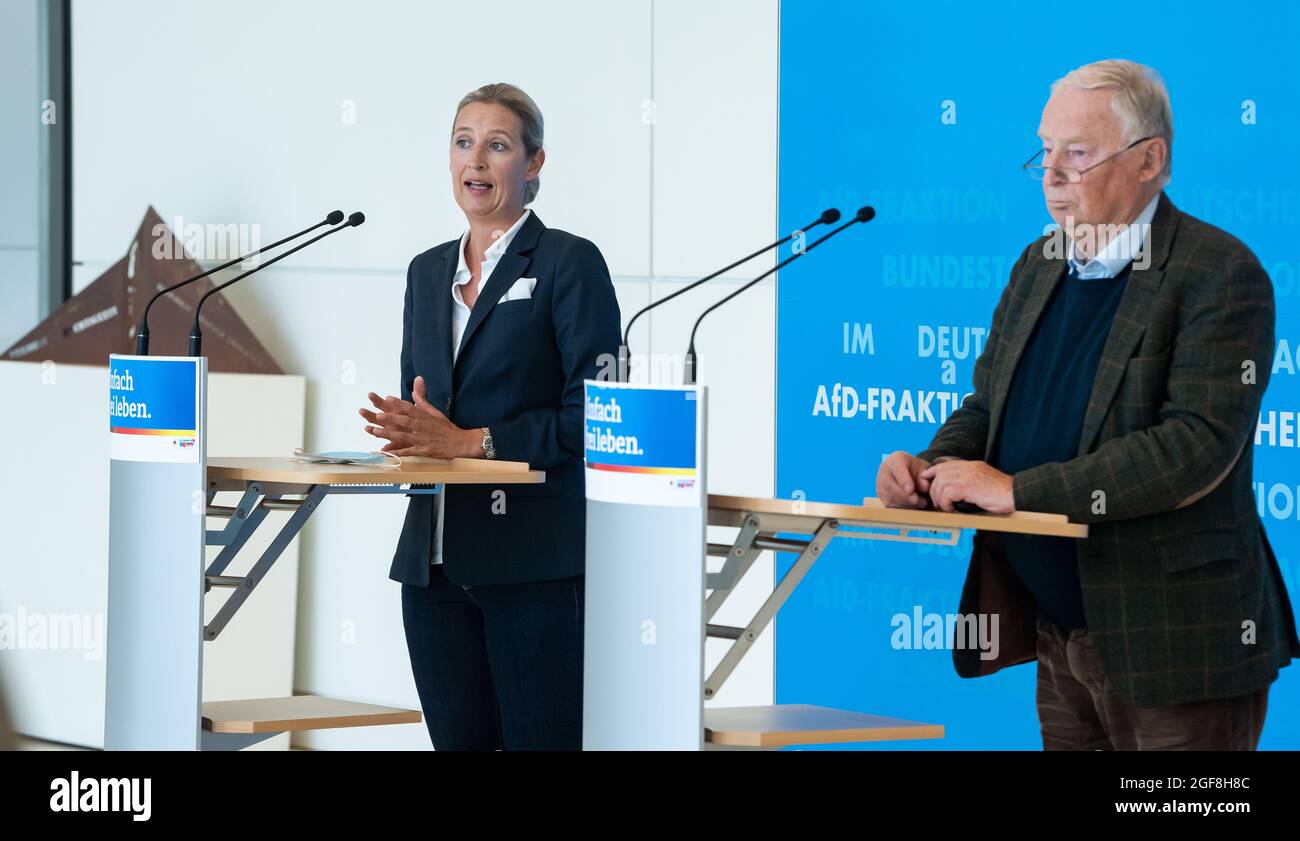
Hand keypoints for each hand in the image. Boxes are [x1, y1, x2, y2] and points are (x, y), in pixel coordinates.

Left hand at [358, 376, 482, 458]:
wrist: (460, 442)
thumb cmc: (446, 428)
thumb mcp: (435, 412)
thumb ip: (422, 401)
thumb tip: (415, 388)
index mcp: (425, 417)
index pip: (410, 408)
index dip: (398, 403)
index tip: (388, 399)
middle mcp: (423, 427)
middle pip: (405, 421)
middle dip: (391, 419)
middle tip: (379, 415)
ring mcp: (423, 439)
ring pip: (403, 436)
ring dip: (389, 434)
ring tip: (376, 432)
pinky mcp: (424, 450)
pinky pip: (409, 451)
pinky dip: (398, 452)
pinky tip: (388, 452)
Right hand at [876, 451, 932, 508]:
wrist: (905, 472)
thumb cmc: (915, 469)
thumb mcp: (922, 469)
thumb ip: (924, 477)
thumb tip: (924, 487)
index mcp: (895, 460)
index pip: (897, 469)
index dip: (903, 480)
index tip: (910, 490)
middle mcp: (884, 471)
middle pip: (890, 485)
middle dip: (905, 496)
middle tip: (919, 501)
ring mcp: (880, 484)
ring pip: (890, 497)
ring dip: (906, 503)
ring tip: (921, 503)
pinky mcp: (881, 496)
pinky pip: (890, 504)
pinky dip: (903, 507)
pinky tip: (914, 505)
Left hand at [918, 459, 1014, 513]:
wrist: (1015, 494)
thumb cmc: (1002, 492)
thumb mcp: (983, 481)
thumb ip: (969, 481)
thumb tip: (954, 492)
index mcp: (970, 465)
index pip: (944, 465)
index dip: (932, 472)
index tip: (926, 479)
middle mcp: (967, 468)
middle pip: (939, 475)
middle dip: (934, 490)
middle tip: (938, 502)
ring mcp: (967, 476)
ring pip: (941, 485)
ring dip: (940, 499)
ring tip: (946, 507)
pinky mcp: (968, 487)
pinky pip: (947, 494)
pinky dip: (946, 503)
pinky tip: (952, 508)